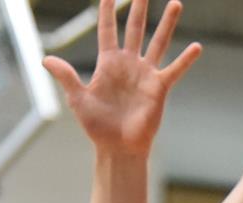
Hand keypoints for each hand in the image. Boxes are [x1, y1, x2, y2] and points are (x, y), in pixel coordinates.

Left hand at [44, 0, 200, 157]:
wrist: (117, 148)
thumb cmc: (97, 126)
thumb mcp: (78, 100)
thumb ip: (66, 77)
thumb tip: (46, 59)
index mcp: (108, 63)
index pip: (107, 29)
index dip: (106, 10)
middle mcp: (128, 64)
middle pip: (134, 28)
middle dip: (138, 7)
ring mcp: (145, 74)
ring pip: (158, 42)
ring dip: (167, 23)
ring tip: (175, 3)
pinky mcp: (159, 88)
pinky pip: (174, 70)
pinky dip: (185, 60)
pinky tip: (197, 47)